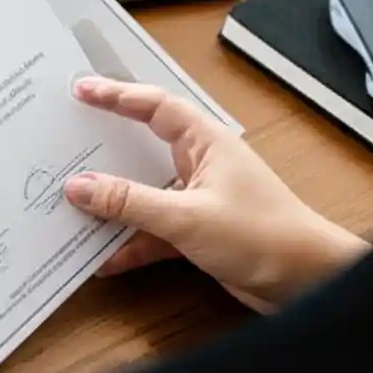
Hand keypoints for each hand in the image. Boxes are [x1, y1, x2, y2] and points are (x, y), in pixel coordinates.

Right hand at [64, 77, 368, 311]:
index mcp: (205, 142)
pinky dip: (129, 244)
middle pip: (142, 146)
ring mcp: (198, 199)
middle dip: (104, 147)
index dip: (115, 94)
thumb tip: (79, 187)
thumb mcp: (186, 217)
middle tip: (65, 140)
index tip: (79, 90)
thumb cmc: (265, 236)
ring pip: (143, 193)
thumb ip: (129, 202)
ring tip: (71, 205)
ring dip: (112, 203)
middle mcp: (200, 164)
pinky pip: (152, 232)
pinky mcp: (198, 233)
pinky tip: (103, 259)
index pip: (153, 106)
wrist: (308, 281)